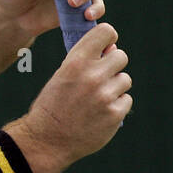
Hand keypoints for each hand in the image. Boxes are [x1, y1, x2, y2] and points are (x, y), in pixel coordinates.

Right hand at [8, 22, 131, 172]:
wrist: (47, 140)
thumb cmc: (53, 105)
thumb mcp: (61, 76)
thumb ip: (86, 61)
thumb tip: (113, 49)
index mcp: (75, 62)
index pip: (106, 32)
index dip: (108, 39)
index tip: (104, 48)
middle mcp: (92, 76)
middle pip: (121, 56)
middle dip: (112, 66)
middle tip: (98, 79)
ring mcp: (105, 95)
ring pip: (125, 79)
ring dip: (114, 87)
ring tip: (95, 99)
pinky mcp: (115, 113)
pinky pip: (126, 100)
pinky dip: (116, 106)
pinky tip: (99, 113)